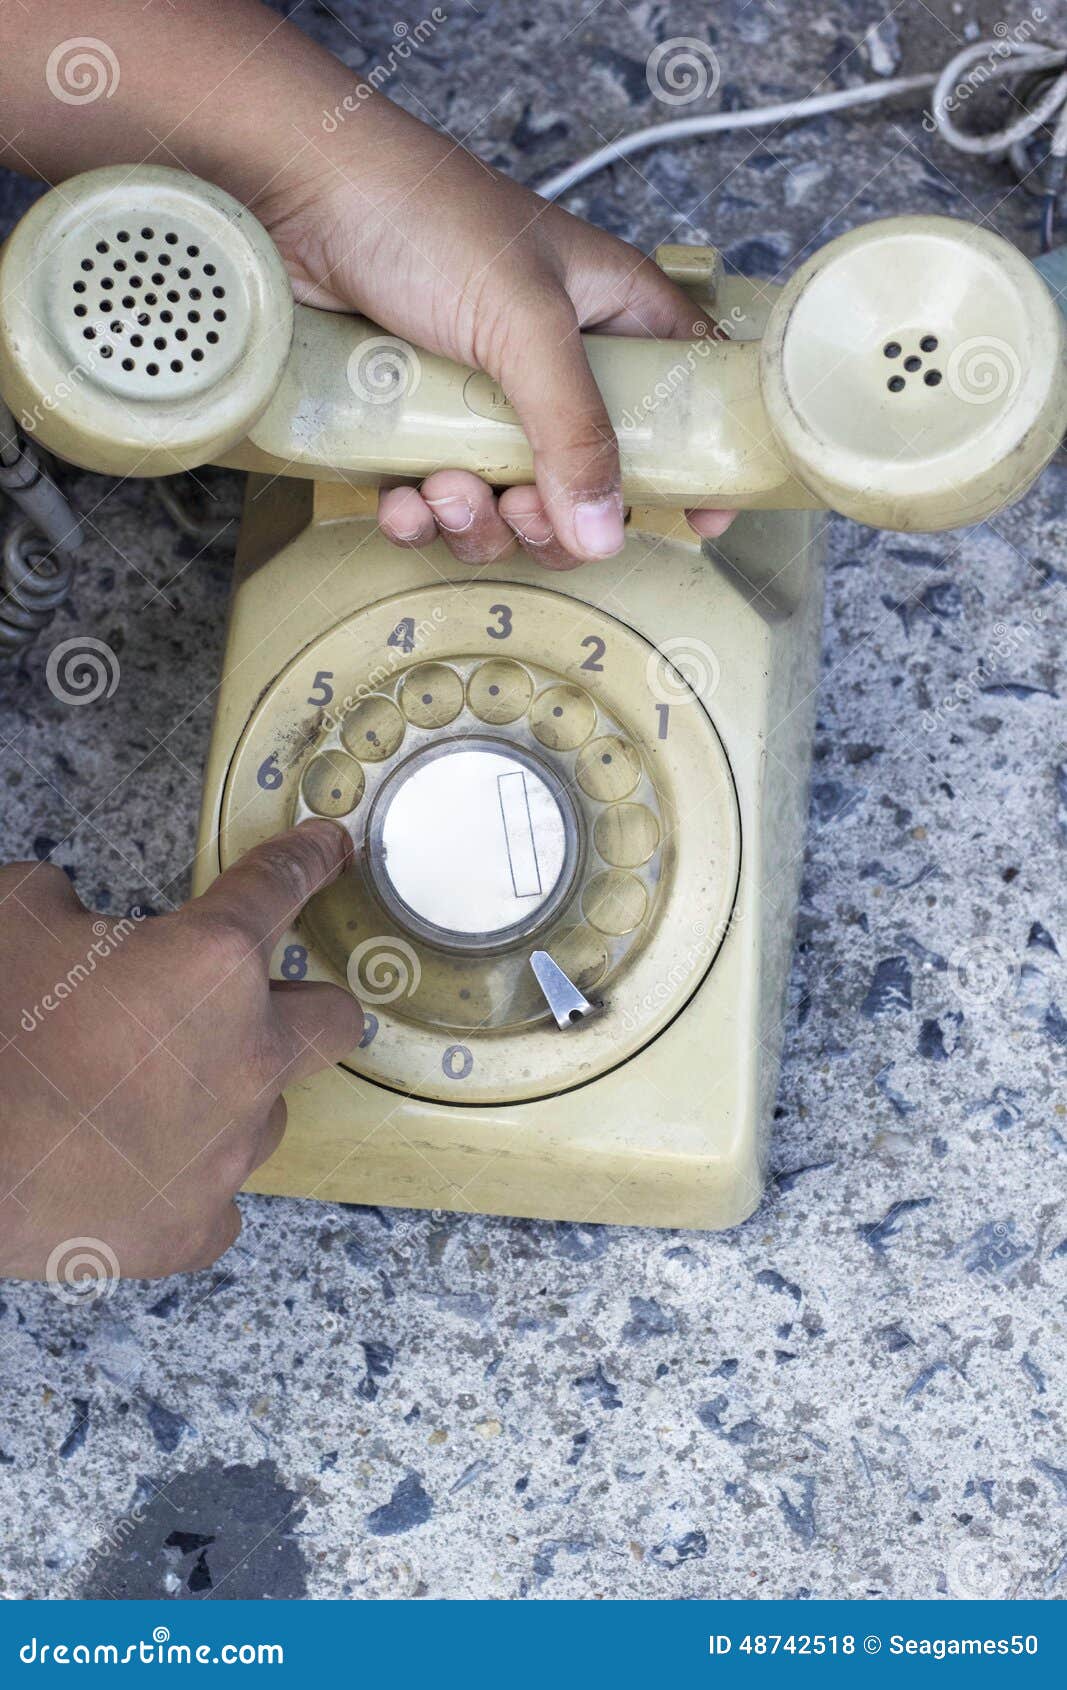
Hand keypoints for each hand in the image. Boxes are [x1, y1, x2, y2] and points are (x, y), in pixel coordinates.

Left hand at [0, 0, 734, 566]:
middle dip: (552, 517)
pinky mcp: (417, 425)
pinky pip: (439, 505)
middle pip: (593, 486)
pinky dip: (421, 517)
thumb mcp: (524, 324)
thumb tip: (605, 534)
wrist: (295, 196)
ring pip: (512, 508)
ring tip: (442, 488)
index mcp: (614, 322)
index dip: (698, 466)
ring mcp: (485, 400)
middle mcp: (556, 367)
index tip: (695, 525)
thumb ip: (574, 431)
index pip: (688, 399)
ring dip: (479, 521)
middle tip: (517, 504)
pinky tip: (400, 499)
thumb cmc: (424, 220)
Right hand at [0, 821, 360, 1283]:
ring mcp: (229, 1151)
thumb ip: (68, 904)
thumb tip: (76, 922)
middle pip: (332, 1020)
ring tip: (147, 1096)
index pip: (280, 886)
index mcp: (210, 962)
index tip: (329, 849)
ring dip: (226, 1095)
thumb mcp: (14, 914)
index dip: (308, 859)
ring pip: (267, 1112)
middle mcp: (247, 1055)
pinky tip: (129, 1166)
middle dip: (300, 1004)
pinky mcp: (196, 1229)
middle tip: (242, 1005)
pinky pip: (216, 1196)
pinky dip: (183, 1179)